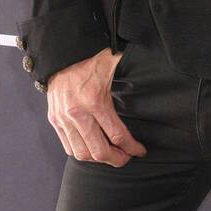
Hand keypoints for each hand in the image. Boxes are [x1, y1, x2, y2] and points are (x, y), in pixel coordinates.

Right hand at [45, 47, 147, 165]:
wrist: (62, 51)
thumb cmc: (92, 57)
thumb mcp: (115, 67)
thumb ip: (130, 82)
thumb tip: (155, 83)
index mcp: (95, 100)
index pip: (117, 135)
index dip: (132, 148)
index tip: (140, 150)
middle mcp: (77, 113)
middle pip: (99, 151)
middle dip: (117, 159)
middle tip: (127, 157)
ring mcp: (63, 118)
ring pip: (82, 154)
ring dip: (99, 159)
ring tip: (111, 155)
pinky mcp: (54, 119)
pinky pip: (68, 146)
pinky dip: (82, 153)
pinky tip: (93, 149)